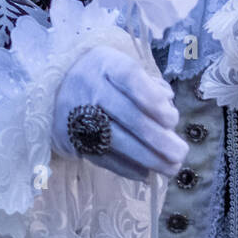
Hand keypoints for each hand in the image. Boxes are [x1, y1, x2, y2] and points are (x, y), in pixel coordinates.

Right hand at [52, 45, 186, 180]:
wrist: (56, 85)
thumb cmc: (106, 76)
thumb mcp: (125, 68)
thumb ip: (150, 87)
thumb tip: (168, 110)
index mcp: (107, 64)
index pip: (129, 77)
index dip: (151, 98)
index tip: (172, 119)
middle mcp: (90, 87)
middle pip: (126, 114)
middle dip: (156, 137)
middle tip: (181, 153)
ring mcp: (77, 114)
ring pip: (114, 139)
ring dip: (145, 157)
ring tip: (171, 168)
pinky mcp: (70, 138)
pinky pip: (100, 156)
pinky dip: (125, 167)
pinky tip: (146, 174)